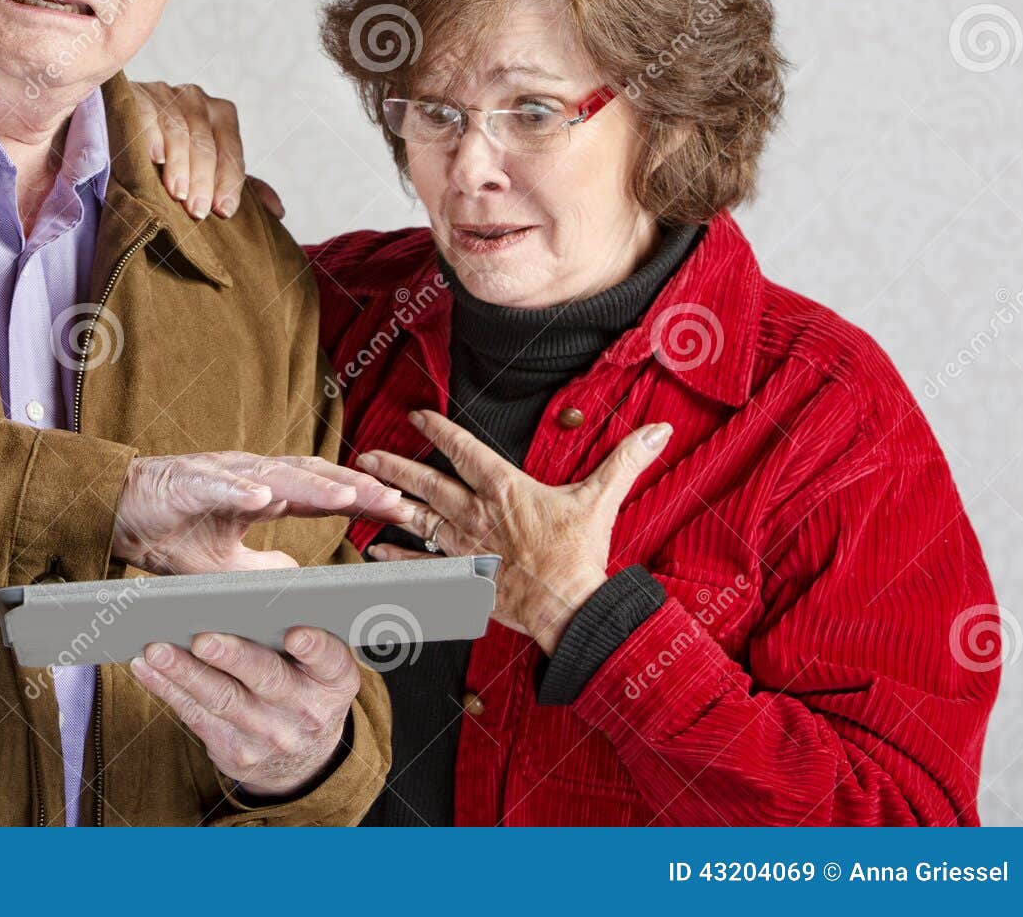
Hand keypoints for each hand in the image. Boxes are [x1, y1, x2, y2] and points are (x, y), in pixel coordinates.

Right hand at [111, 451, 413, 573]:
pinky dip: (240, 488)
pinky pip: (216, 483)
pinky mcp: (185, 480)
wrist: (112, 516)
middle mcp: (248, 476)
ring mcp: (219, 474)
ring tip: (349, 494)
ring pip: (274, 477)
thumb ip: (262, 568)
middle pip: (311, 479)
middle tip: (395, 501)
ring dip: (313, 485)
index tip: (398, 510)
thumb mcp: (225, 565)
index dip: (359, 498)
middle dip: (354, 488)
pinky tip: (265, 495)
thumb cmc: (168, 533)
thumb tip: (298, 579)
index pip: (321, 493)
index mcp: (261, 493)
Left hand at [129, 626, 360, 797]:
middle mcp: (306, 711)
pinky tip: (147, 668)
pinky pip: (197, 717)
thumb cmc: (304, 683)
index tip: (294, 632)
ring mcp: (269, 735)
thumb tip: (252, 587)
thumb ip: (298, 623)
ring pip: (223, 699)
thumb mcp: (321, 663)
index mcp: (333, 680)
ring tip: (157, 649)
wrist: (301, 757)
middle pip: (267, 679)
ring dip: (185, 673)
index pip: (329, 659)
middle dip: (233, 658)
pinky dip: (168, 690)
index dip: (314, 647)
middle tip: (203, 639)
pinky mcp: (235, 752)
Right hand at [130, 79, 283, 220]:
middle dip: (203, 179)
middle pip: (205, 142)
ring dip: (180, 164)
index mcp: (220, 114)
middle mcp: (196, 98)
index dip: (229, 181)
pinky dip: (151, 136)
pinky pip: (147, 114)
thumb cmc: (171, 154)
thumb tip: (278, 211)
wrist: (120, 128)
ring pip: (178, 130)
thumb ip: (238, 184)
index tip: (224, 211)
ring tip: (177, 193)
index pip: (231, 149)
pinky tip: (153, 157)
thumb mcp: (208, 169)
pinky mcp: (135, 94)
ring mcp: (165, 93)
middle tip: (198, 211)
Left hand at [359, 412, 672, 654]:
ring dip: (389, 506)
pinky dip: (397, 556)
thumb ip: (626, 460)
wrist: (570, 607)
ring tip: (363, 495)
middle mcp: (477, 514)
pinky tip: (375, 550)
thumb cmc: (580, 555)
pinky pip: (421, 564)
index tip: (416, 415)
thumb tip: (658, 430)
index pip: (464, 451)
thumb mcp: (601, 500)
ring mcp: (465, 547)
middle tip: (366, 454)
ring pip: (418, 520)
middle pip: (428, 484)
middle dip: (395, 467)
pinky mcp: (462, 578)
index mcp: (505, 489)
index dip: (439, 430)